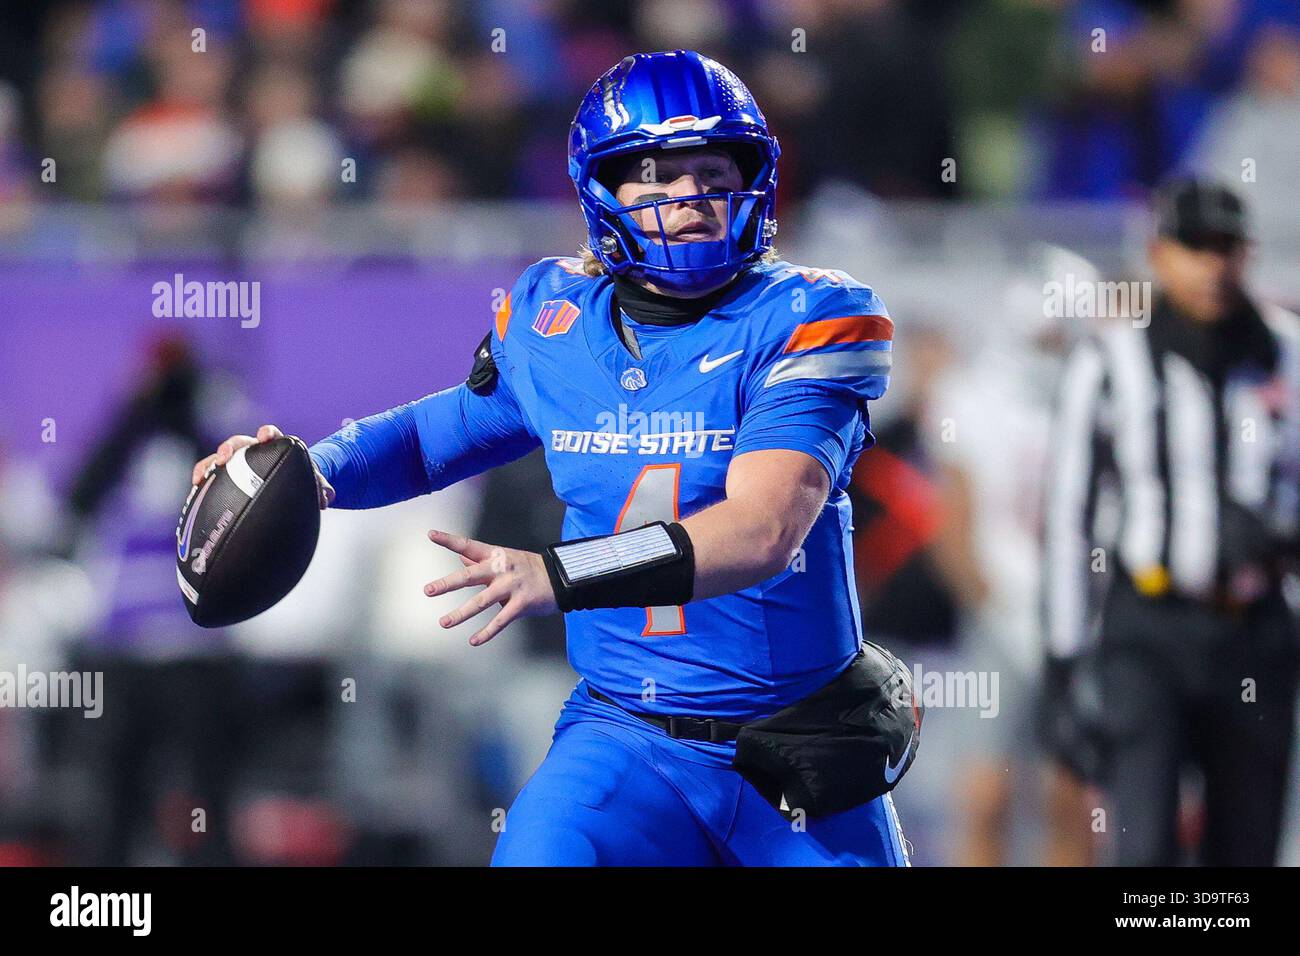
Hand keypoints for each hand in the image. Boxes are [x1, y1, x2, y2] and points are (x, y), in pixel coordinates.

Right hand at [191, 424, 334, 509]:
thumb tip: (327, 498)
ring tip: (201, 476)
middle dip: (230, 446)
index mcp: (275, 447)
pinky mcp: (225, 475)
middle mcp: (252, 450)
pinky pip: (210, 475)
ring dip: (209, 464)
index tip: (265, 435)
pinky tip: (195, 489)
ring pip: (219, 458)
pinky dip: (202, 479)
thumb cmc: (300, 479)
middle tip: (225, 456)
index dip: (267, 433)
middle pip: (239, 442)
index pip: (270, 435)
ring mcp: (236, 462)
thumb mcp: (312, 483)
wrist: (286, 483)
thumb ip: (321, 488)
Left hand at [423, 530, 557, 645]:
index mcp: (495, 555)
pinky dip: (487, 632)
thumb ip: (480, 558)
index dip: (449, 540)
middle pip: (470, 576)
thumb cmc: (528, 567)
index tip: (431, 535)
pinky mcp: (521, 604)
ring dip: (461, 614)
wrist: (560, 577)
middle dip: (448, 584)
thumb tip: (459, 555)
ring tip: (444, 622)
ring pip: (481, 602)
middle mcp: (500, 569)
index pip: (468, 545)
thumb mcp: (504, 557)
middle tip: (428, 590)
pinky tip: (474, 640)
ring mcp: (511, 587)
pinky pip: (501, 621)